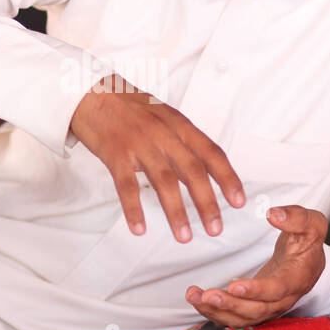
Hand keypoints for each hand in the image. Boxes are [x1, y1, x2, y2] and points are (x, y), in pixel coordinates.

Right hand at [69, 73, 245, 240]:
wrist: (91, 93)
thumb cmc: (129, 108)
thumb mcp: (164, 116)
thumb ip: (183, 140)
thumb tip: (205, 168)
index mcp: (179, 125)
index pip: (211, 153)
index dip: (227, 178)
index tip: (238, 202)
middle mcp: (164, 134)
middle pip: (192, 171)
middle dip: (206, 203)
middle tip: (215, 229)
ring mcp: (139, 144)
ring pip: (164, 181)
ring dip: (176, 212)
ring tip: (184, 236)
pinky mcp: (115, 153)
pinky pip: (126, 186)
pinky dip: (134, 209)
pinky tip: (140, 228)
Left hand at [185, 205, 327, 326]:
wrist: (307, 262)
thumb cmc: (308, 240)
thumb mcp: (313, 223)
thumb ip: (296, 217)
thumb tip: (273, 214)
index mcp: (296, 279)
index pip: (276, 290)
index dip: (256, 290)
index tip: (234, 285)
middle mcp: (282, 299)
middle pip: (256, 310)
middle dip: (230, 304)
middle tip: (207, 295)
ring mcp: (267, 307)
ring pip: (242, 317)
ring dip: (216, 310)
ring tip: (194, 296)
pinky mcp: (254, 308)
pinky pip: (234, 317)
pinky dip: (214, 312)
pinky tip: (197, 299)